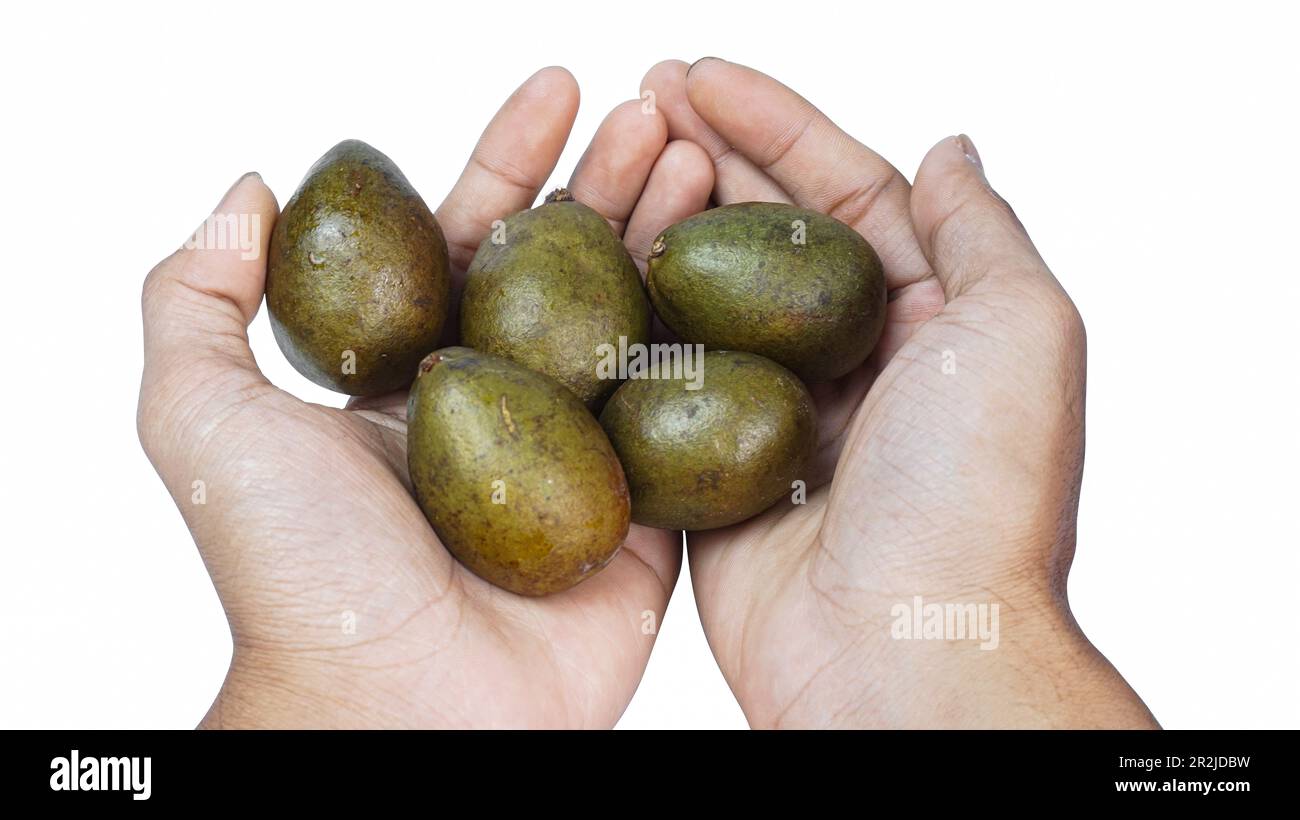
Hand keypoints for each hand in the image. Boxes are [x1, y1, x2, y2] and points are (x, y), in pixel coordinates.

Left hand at [137, 68, 711, 727]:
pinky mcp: (645, 512)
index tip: (560, 87)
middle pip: (570, 268)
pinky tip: (754, 277)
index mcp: (414, 372)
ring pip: (638, 325)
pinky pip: (689, 420)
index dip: (515, 156)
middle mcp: (502, 404)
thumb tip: (250, 189)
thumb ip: (200, 299)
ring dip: (678, 237)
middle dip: (613, 180)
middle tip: (656, 111)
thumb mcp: (202, 421)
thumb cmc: (297, 577)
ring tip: (708, 160)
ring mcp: (580, 455)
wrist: (395, 712)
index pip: (473, 237)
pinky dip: (724, 346)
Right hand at [641, 58, 1157, 727]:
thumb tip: (950, 148)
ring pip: (706, 297)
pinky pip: (663, 381)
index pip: (844, 192)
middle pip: (764, 234)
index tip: (698, 76)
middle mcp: (850, 362)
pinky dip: (628, 321)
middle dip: (705, 155)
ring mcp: (773, 415)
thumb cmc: (975, 496)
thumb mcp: (1019, 332)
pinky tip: (587, 267)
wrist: (900, 651)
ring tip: (607, 156)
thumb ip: (980, 231)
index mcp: (927, 321)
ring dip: (659, 222)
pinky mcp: (710, 471)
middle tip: (637, 97)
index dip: (775, 124)